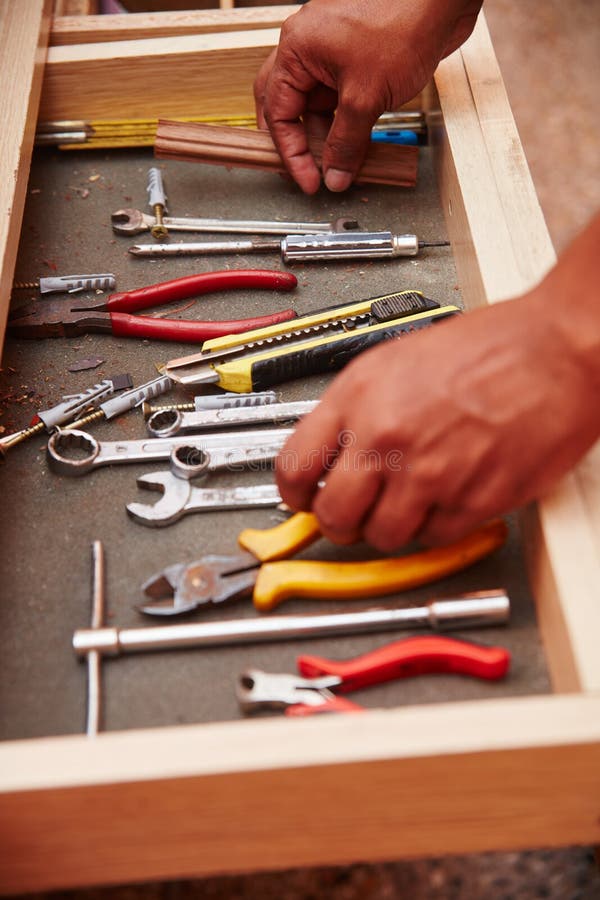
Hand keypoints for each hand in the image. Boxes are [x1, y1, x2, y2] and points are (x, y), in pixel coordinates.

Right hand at [254, 0, 481, 192]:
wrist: (443, 5)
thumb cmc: (403, 29)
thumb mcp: (365, 99)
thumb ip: (345, 143)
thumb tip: (333, 175)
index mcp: (297, 48)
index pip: (278, 111)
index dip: (291, 152)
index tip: (307, 180)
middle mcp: (308, 45)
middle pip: (286, 104)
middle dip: (296, 141)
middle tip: (306, 172)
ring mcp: (330, 49)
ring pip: (314, 102)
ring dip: (322, 134)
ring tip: (335, 164)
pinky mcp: (354, 56)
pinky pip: (336, 96)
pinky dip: (340, 121)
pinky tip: (351, 144)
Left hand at [276, 214, 599, 548]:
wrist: (557, 349)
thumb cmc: (492, 347)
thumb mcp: (396, 361)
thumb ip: (355, 409)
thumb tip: (328, 450)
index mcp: (359, 396)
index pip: (293, 468)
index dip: (294, 494)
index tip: (302, 500)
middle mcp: (387, 436)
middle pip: (333, 516)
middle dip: (340, 523)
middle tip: (354, 515)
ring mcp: (429, 472)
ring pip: (383, 537)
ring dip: (391, 528)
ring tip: (409, 504)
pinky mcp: (472, 500)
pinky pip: (434, 538)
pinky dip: (437, 527)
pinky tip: (448, 497)